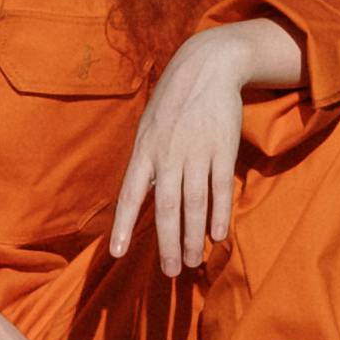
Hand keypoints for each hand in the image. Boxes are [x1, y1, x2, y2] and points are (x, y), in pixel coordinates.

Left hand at [104, 17, 305, 273]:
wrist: (206, 67)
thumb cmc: (172, 104)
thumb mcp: (147, 130)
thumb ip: (145, 165)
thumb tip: (139, 201)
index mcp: (143, 152)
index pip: (129, 195)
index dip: (121, 225)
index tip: (116, 253)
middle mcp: (168, 156)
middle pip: (165, 208)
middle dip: (167, 243)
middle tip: (172, 272)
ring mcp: (197, 153)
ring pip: (194, 203)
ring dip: (193, 236)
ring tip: (193, 262)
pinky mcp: (223, 148)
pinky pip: (221, 188)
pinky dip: (219, 213)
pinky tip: (218, 235)